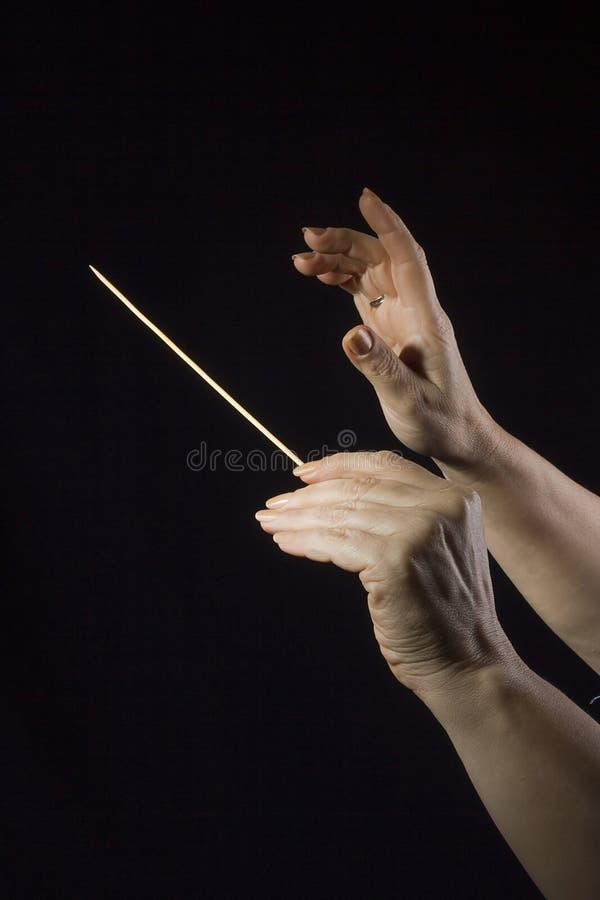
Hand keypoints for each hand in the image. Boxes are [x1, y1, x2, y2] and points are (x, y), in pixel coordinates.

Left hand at [255, 451, 512, 697]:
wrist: (469, 665)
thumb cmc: (443, 616)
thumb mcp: (436, 549)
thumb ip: (403, 516)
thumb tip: (334, 496)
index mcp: (454, 497)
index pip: (385, 465)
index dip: (338, 466)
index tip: (303, 475)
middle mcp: (442, 506)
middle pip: (358, 488)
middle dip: (308, 496)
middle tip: (275, 505)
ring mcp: (421, 531)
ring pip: (343, 514)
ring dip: (299, 518)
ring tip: (271, 523)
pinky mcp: (397, 559)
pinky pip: (337, 542)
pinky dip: (306, 540)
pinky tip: (287, 542)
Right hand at [292, 188, 498, 469]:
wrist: (459, 438)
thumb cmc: (440, 422)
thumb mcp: (408, 401)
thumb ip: (379, 368)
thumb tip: (350, 335)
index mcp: (426, 320)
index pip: (408, 260)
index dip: (387, 226)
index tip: (365, 198)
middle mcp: (416, 312)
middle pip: (382, 259)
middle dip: (347, 240)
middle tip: (307, 238)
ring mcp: (403, 319)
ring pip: (371, 273)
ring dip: (339, 259)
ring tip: (302, 259)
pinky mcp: (391, 331)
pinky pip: (366, 293)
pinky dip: (343, 280)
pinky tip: (322, 276)